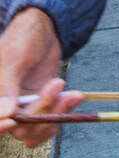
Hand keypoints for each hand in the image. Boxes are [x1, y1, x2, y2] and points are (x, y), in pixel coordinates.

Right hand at [0, 8, 83, 148]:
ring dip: (56, 114)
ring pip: (36, 129)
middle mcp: (6, 106)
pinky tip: (73, 98)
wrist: (44, 28)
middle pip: (19, 128)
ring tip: (73, 94)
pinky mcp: (41, 106)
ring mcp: (24, 108)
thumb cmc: (24, 36)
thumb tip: (6, 113)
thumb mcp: (14, 57)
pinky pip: (48, 124)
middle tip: (58, 84)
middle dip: (42, 111)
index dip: (1, 126)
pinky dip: (62, 114)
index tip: (15, 120)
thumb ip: (7, 85)